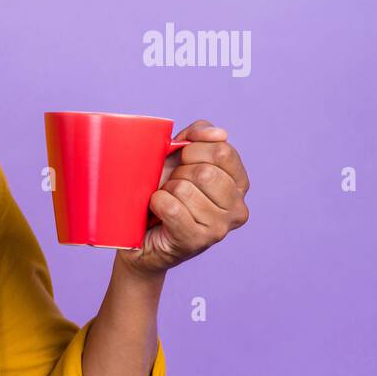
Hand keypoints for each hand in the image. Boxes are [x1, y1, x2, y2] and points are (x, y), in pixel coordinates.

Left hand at [116, 119, 249, 275]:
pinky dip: (156, 204)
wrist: (136, 231)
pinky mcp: (197, 242)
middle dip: (178, 173)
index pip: (223, 151)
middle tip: (170, 186)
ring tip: (165, 201)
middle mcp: (238, 208)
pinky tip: (156, 212)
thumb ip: (198, 136)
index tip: (181, 160)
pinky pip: (172, 208)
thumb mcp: (179, 156)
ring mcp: (220, 228)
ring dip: (165, 191)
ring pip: (185, 189)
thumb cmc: (161, 190)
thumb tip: (219, 133)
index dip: (192, 150)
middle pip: (205, 172)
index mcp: (239, 183)